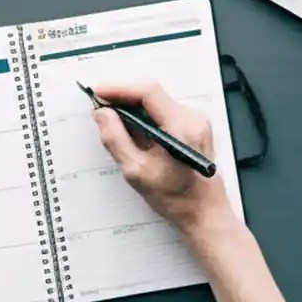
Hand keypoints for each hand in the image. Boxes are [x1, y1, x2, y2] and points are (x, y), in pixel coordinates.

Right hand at [92, 83, 234, 238]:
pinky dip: (144, 115)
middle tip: (99, 105)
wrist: (204, 212)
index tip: (97, 93)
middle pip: (152, 94)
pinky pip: (163, 112)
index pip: (148, 93)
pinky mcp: (193, 127)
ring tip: (110, 117)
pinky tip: (130, 127)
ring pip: (157, 102)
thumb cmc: (175, 198)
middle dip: (123, 97)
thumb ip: (115, 139)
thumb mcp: (136, 171)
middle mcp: (193, 118)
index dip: (119, 89)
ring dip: (132, 106)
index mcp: (182, 127)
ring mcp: (195, 121)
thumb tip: (102, 114)